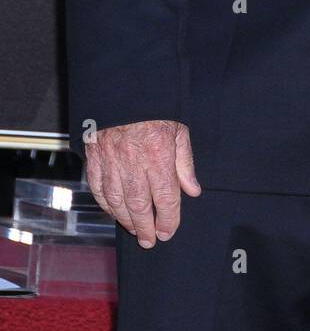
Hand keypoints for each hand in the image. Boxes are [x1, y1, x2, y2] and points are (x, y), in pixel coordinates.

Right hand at [84, 120, 200, 247]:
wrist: (124, 89)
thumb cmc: (156, 109)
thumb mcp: (180, 130)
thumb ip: (185, 162)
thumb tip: (192, 190)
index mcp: (158, 156)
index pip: (166, 197)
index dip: (168, 219)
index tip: (169, 231)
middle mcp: (134, 163)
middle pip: (139, 205)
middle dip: (146, 227)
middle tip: (150, 241)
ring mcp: (111, 162)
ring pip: (117, 201)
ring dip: (126, 220)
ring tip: (135, 230)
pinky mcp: (95, 158)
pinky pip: (98, 188)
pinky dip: (106, 204)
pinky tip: (114, 212)